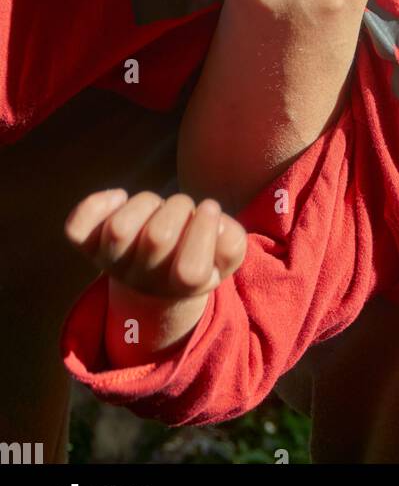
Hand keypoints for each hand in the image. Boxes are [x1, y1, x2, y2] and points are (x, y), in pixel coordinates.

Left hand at [64, 188, 246, 298]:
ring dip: (145, 204)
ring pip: (118, 229)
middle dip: (179, 208)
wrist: (155, 284)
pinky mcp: (89, 246)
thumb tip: (217, 223)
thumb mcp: (225, 259)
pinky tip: (118, 198)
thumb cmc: (197, 258)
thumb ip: (233, 244)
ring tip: (156, 207)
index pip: (190, 271)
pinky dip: (96, 206)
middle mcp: (143, 279)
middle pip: (157, 238)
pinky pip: (77, 229)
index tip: (210, 209)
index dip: (205, 230)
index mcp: (181, 287)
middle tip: (185, 209)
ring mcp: (113, 263)